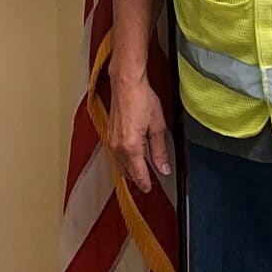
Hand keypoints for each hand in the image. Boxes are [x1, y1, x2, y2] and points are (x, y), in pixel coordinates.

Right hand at [106, 71, 170, 193]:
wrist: (127, 84)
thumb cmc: (141, 99)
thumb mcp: (158, 127)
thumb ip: (159, 151)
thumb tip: (163, 168)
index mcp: (131, 147)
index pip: (138, 174)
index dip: (146, 183)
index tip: (151, 188)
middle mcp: (118, 147)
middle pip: (127, 172)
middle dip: (138, 178)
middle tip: (149, 181)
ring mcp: (111, 141)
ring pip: (120, 165)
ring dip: (130, 170)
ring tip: (142, 170)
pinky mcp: (109, 135)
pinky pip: (116, 155)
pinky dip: (124, 160)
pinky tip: (133, 156)